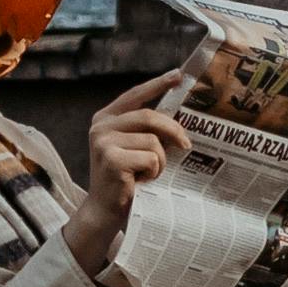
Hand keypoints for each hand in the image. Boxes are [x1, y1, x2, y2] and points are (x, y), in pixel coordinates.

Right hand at [62, 76, 190, 277]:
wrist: (106, 211)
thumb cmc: (126, 179)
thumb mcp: (133, 148)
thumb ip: (146, 130)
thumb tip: (179, 118)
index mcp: (106, 118)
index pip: (135, 94)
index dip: (158, 84)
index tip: (178, 75)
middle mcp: (101, 126)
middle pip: (149, 116)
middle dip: (172, 131)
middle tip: (187, 145)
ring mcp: (103, 142)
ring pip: (153, 141)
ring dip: (159, 161)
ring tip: (147, 174)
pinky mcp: (111, 159)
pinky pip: (150, 159)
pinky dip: (153, 172)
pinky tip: (139, 182)